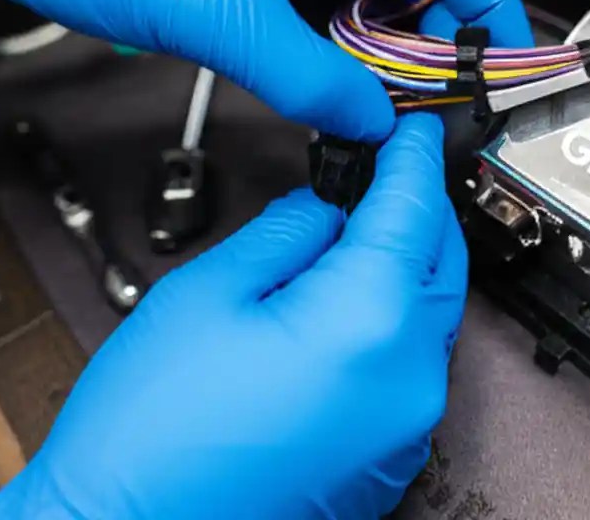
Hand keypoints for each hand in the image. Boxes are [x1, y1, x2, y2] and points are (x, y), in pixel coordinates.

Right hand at [0, 114, 467, 518]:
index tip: (412, 129)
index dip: (412, 156)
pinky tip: (339, 308)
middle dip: (415, 209)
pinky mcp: (388, 459)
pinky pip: (409, 368)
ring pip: (429, 316)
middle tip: (378, 174)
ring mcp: (405, 428)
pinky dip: (389, 324)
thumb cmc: (149, 436)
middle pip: (440, 262)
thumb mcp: (207, 293)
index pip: (415, 208)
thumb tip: (326, 208)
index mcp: (369, 321)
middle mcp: (408, 378)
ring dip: (402, 266)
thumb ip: (286, 233)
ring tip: (347, 237)